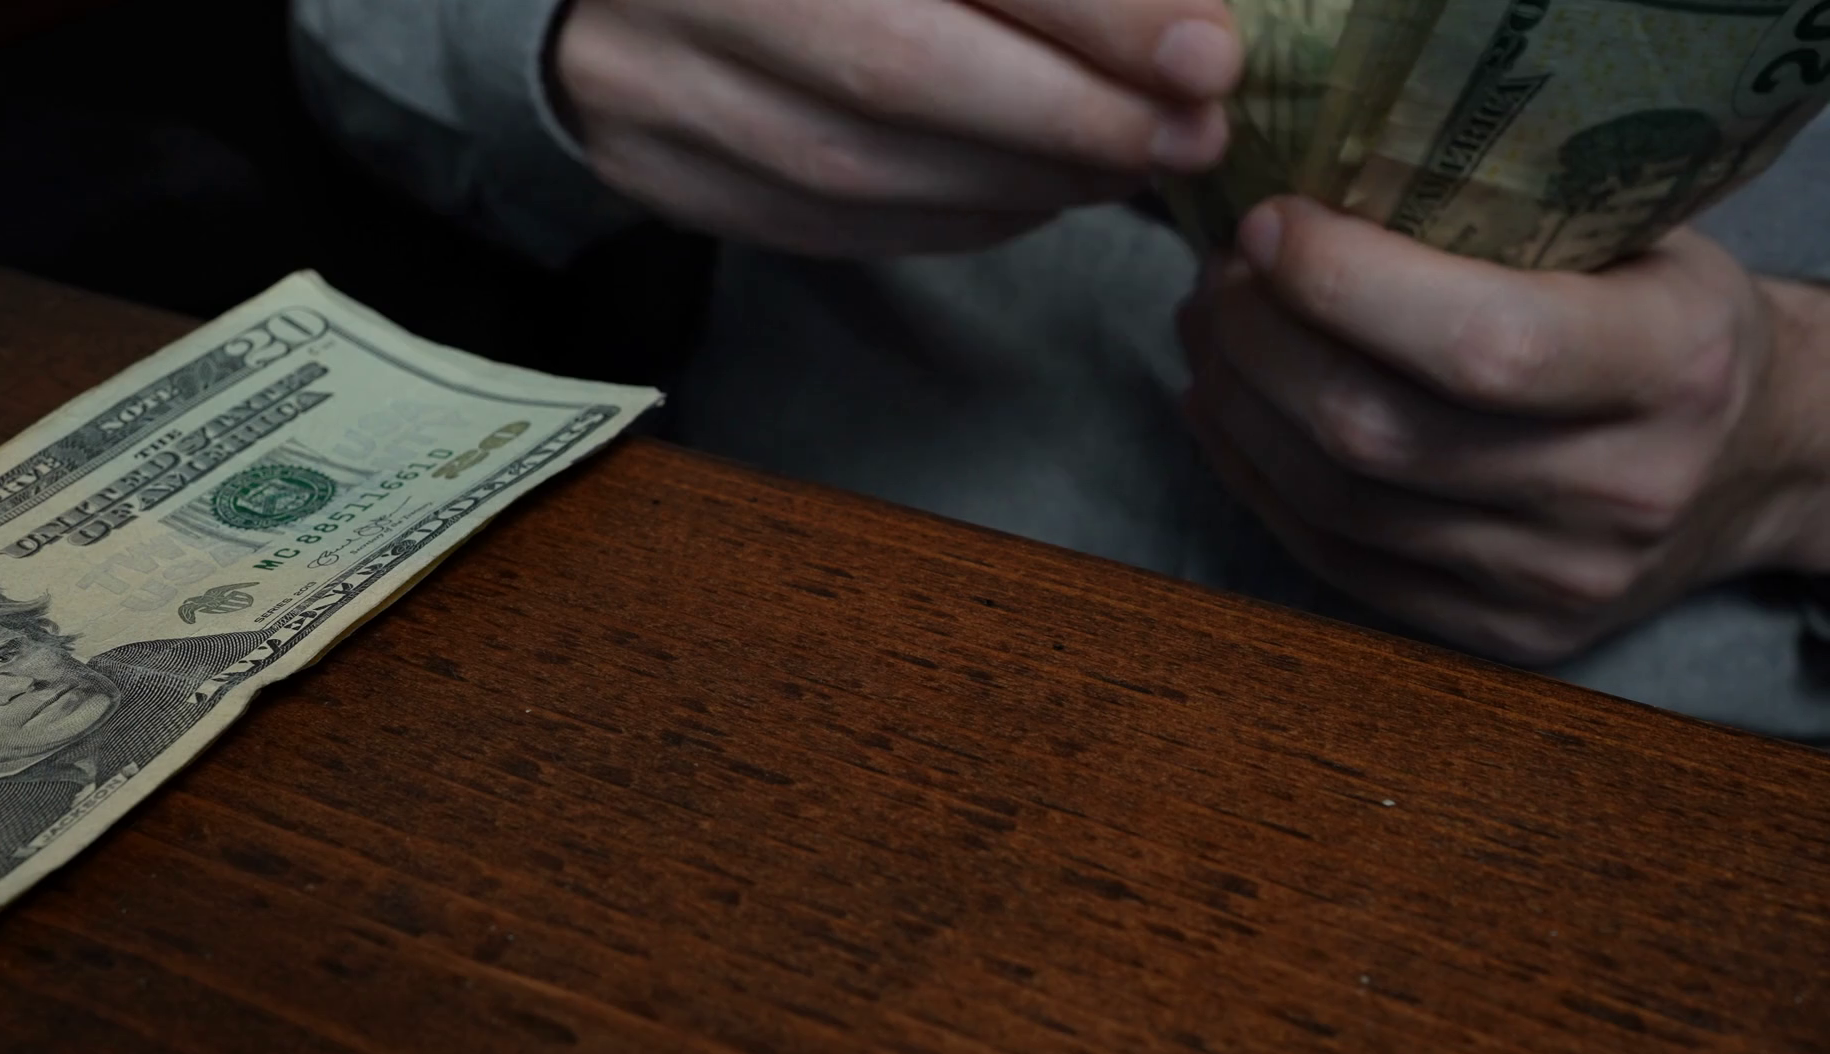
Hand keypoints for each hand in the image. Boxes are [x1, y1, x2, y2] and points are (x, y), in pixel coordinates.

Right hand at [552, 0, 1240, 255]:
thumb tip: (1167, 7)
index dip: (1084, 7)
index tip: (1205, 48)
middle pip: (895, 73)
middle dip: (1069, 117)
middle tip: (1193, 132)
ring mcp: (655, 91)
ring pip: (859, 171)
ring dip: (1023, 180)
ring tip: (1133, 163)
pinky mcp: (660, 176)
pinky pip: (824, 225)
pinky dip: (951, 219)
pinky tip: (1035, 196)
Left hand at [1179, 198, 1829, 665]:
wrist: (1758, 465)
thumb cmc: (1671, 325)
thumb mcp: (1633, 243)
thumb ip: (1490, 229)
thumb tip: (1297, 210)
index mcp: (1672, 365)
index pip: (1481, 343)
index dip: (1344, 285)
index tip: (1267, 229)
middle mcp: (1621, 489)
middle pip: (1379, 434)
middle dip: (1262, 345)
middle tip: (1218, 282)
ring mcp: (1558, 581)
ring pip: (1339, 506)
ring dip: (1241, 412)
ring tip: (1209, 337)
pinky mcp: (1503, 635)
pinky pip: (1337, 562)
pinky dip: (1258, 482)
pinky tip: (1227, 415)